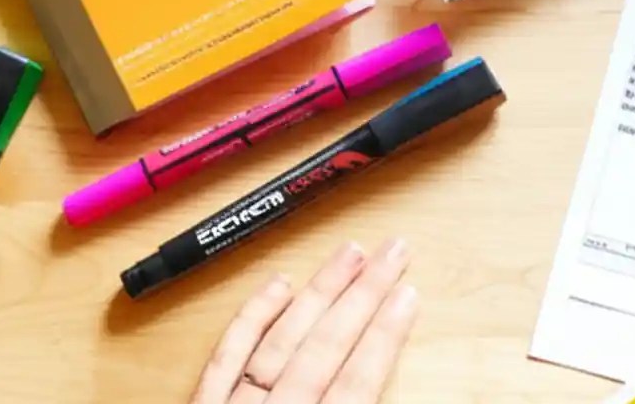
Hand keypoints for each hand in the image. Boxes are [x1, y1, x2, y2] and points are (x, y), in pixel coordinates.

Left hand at [191, 239, 418, 403]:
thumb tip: (382, 374)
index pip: (358, 382)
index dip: (386, 336)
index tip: (408, 294)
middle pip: (325, 349)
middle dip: (364, 296)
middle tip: (394, 251)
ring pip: (281, 342)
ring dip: (319, 293)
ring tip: (350, 252)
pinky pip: (226, 357)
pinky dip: (253, 319)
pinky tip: (279, 284)